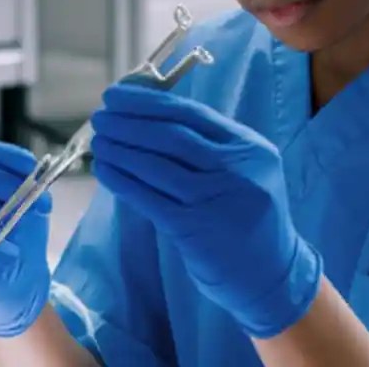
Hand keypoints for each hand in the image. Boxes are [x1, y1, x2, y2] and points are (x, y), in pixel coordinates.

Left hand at [89, 83, 321, 337]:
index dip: (148, 102)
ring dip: (121, 150)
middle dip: (129, 122)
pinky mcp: (195, 229)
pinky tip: (105, 171)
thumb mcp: (244, 169)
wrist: (270, 273)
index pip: (192, 113)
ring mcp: (216, 199)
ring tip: (98, 141)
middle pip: (171, 135)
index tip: (117, 96)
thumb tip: (145, 115)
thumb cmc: (246, 214)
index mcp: (249, 147)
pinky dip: (123, 182)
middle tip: (100, 117)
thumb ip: (208, 144)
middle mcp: (237, 169)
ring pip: (157, 165)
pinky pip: (149, 198)